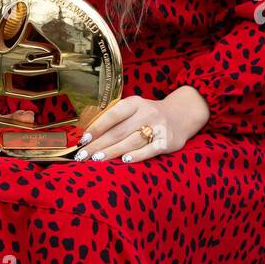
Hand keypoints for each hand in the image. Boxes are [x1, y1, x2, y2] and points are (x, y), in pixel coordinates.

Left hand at [72, 87, 209, 162]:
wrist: (181, 115)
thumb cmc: (148, 115)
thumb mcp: (133, 109)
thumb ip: (115, 119)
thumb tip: (88, 136)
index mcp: (135, 103)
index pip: (113, 115)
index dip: (97, 127)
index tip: (83, 139)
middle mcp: (147, 113)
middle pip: (119, 131)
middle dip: (99, 145)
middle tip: (83, 155)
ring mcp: (158, 127)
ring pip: (131, 141)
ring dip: (112, 151)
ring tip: (96, 159)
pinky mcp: (167, 141)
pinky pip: (149, 150)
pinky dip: (136, 156)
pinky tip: (123, 160)